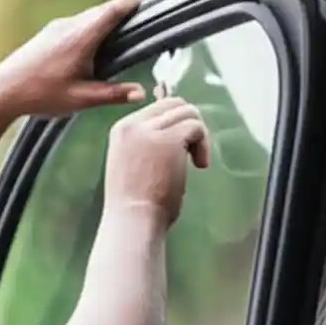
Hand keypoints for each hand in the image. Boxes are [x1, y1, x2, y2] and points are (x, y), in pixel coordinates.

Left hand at [0, 0, 152, 120]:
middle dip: (128, 12)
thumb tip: (141, 94)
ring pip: (91, 17)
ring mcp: (57, 27)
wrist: (1, 91)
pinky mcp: (50, 33)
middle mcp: (70, 26)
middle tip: (150, 20)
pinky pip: (79, 24)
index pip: (115, 9)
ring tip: (130, 33)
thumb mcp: (80, 100)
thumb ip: (111, 94)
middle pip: (105, 11)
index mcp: (81, 37)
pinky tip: (100, 46)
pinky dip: (95, 28)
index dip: (138, 2)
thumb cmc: (39, 96)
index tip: (156, 1)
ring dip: (110, 21)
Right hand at [103, 95, 210, 224]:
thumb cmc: (134, 202)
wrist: (132, 219)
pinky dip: (203, 145)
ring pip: (188, 113)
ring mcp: (151, 130)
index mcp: (122, 129)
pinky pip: (196, 127)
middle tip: (192, 152)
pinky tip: (200, 165)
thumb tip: (175, 130)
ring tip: (197, 161)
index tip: (181, 147)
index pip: (156, 108)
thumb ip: (147, 142)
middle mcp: (134, 124)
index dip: (176, 122)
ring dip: (199, 136)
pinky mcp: (170, 139)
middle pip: (174, 104)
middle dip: (190, 124)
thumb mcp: (133, 162)